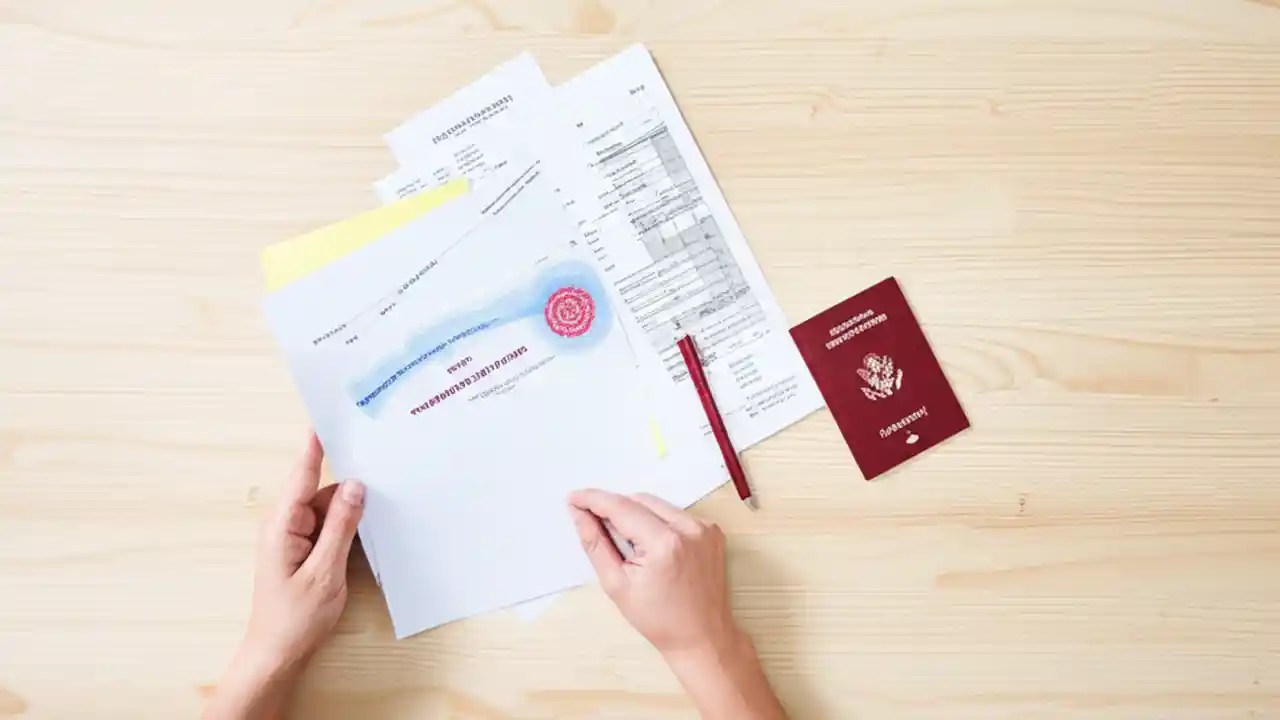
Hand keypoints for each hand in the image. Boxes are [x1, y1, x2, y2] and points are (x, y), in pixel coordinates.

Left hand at [204, 432, 364, 719]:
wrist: (277, 653)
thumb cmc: (295, 618)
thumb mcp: (325, 572)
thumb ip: (341, 526)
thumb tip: (357, 485)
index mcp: (282, 524)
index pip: (303, 474)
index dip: (316, 445)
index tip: (325, 416)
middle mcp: (285, 523)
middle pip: (322, 489)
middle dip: (350, 484)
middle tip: (383, 470)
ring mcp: (293, 535)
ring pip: (329, 507)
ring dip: (351, 509)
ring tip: (381, 507)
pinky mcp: (302, 548)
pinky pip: (328, 524)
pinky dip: (346, 525)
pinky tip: (366, 529)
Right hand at [566, 489, 735, 655]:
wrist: (702, 638)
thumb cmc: (659, 620)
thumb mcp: (616, 584)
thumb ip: (595, 544)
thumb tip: (578, 514)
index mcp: (665, 544)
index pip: (621, 507)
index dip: (594, 500)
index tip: (574, 498)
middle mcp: (689, 529)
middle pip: (639, 500)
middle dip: (616, 510)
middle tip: (600, 531)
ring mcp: (705, 528)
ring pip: (657, 504)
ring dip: (637, 516)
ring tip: (632, 549)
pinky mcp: (712, 531)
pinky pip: (675, 514)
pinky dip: (658, 523)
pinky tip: (654, 550)